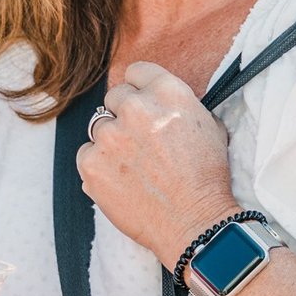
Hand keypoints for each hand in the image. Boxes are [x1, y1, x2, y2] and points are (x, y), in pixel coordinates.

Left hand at [76, 62, 241, 266]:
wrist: (195, 223)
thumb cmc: (207, 179)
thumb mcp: (210, 127)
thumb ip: (180, 106)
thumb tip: (162, 101)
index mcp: (168, 93)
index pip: (136, 71)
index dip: (139, 89)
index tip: (141, 103)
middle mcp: (136, 108)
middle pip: (115, 97)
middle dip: (125, 115)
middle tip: (140, 142)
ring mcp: (110, 136)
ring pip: (99, 127)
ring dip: (112, 142)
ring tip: (134, 167)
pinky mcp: (91, 163)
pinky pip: (86, 154)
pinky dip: (98, 166)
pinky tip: (121, 181)